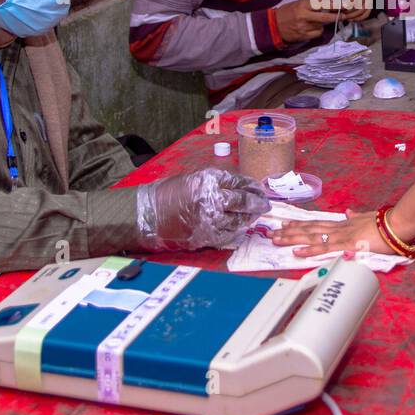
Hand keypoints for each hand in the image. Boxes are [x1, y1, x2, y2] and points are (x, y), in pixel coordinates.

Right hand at [134, 168, 269, 250]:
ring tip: (254, 216)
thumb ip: (217, 182)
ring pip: (238, 220)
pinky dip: (235, 231)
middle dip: (257, 204)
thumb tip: (239, 188)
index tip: (259, 189)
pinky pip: (228, 234)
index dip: (252, 186)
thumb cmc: (169, 193)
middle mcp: (212, 198)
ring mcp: (210, 218)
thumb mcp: (194, 178)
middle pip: (243, 202)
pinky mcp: (206, 235)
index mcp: (209, 180)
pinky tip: (239, 228)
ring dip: (248, 218)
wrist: (148, 214)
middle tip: (266, 205)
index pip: (239, 182)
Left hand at [269, 208, 394, 257]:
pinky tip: (296, 251)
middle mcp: (338, 228)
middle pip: (308, 229)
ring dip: (292, 238)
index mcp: (342, 224)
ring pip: (311, 237)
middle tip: (271, 233)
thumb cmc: (385, 223)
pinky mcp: (346, 244)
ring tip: (276, 240)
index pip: (316, 224)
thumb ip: (356, 216)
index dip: (300, 225)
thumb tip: (348, 212)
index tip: (286, 224)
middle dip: (288, 232)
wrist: (397, 224)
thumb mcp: (367, 217)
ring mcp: (340, 235)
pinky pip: (324, 248)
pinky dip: (309, 250)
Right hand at [275, 0, 339, 42]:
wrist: (273, 26)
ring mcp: (304, 27)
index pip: (320, 3)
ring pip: (322, 26)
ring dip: (323, 24)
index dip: (332, 3)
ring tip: (315, 21)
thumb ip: (311, 3)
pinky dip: (317, 31)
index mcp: (302, 5)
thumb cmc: (286, 12)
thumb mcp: (298, 3)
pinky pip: (317, 33)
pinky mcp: (304, 36)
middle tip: (344, 15)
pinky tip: (311, 28)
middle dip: (336, 16)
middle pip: (325, 17)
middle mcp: (304, 16)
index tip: (341, 3)